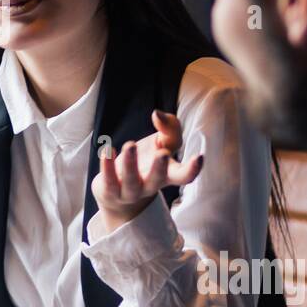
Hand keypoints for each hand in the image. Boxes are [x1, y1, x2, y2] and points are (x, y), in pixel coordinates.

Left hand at [91, 108, 203, 235]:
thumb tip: (157, 114)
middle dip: (160, 168)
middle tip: (162, 153)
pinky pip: (109, 181)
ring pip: (131, 182)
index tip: (199, 157)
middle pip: (158, 179)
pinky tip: (107, 150)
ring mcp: (130, 191)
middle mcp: (151, 184)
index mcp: (168, 174)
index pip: (184, 176)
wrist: (117, 191)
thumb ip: (169, 126)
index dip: (193, 169)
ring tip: (130, 145)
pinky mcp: (111, 192)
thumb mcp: (162, 143)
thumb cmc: (146, 161)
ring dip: (131, 164)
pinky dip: (107, 166)